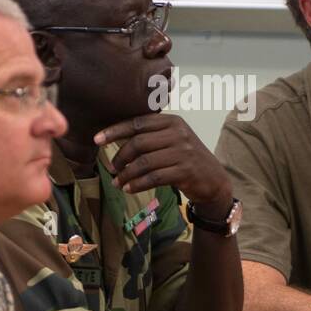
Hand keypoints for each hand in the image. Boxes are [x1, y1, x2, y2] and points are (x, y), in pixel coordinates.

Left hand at [93, 114, 232, 213]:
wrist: (214, 180)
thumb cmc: (186, 159)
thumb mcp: (173, 140)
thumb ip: (151, 135)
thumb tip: (115, 138)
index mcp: (172, 121)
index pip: (137, 123)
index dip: (115, 131)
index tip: (97, 139)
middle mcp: (179, 133)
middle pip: (138, 142)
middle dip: (120, 156)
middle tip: (112, 168)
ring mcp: (183, 152)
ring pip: (144, 162)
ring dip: (126, 174)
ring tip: (117, 182)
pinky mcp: (185, 171)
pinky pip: (153, 177)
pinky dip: (137, 184)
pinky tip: (128, 188)